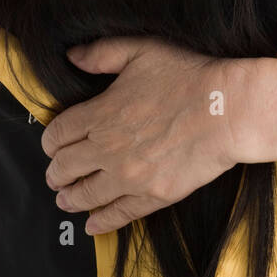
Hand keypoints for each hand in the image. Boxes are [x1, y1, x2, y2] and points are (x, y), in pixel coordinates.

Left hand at [41, 37, 240, 234]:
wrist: (227, 109)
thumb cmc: (188, 76)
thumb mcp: (141, 51)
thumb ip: (102, 54)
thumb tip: (72, 56)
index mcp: (100, 114)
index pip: (57, 135)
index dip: (50, 143)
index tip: (52, 146)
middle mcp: (107, 149)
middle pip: (65, 168)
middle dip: (55, 174)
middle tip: (55, 176)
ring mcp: (129, 176)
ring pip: (85, 195)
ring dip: (70, 199)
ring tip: (65, 200)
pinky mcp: (153, 195)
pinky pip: (118, 214)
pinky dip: (100, 222)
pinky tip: (92, 225)